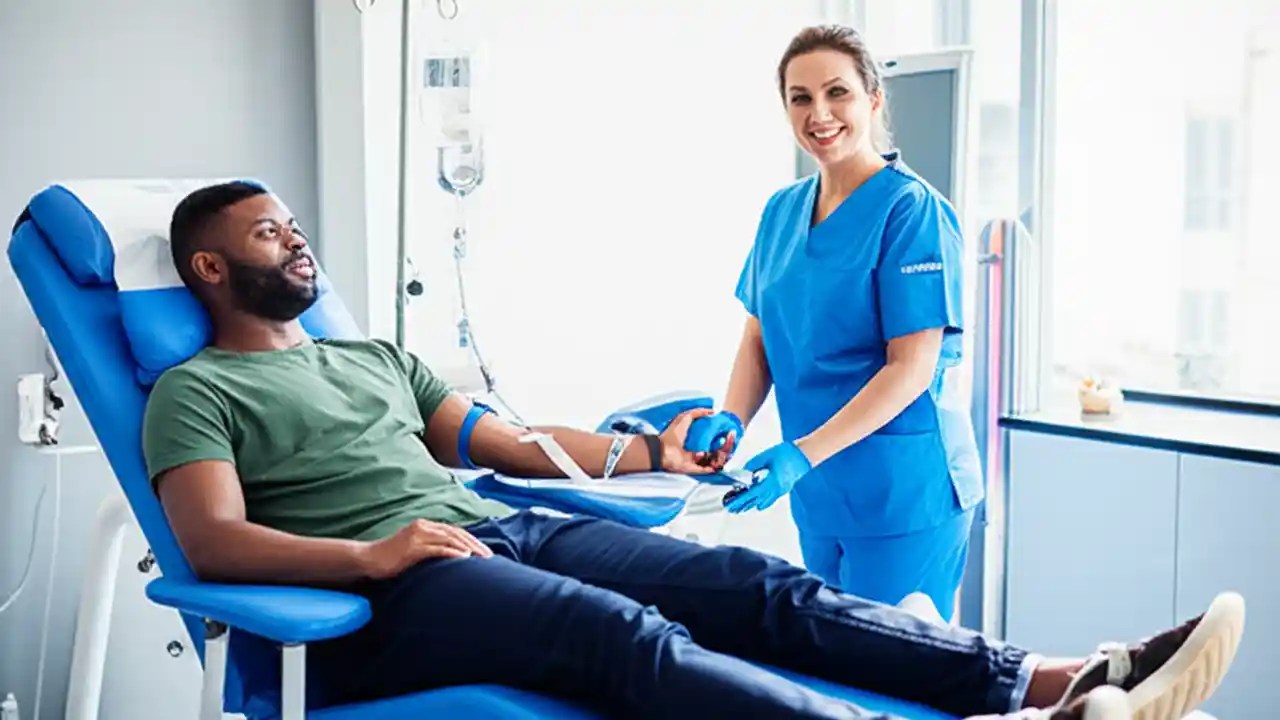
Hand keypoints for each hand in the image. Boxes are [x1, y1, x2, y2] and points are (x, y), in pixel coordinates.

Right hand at [360, 519, 492, 579]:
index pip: (454, 531)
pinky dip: (453, 552)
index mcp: (424, 526)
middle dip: (475, 544)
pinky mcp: (412, 548)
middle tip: (490, 556)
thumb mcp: (414, 549)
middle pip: (456, 533)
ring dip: (469, 548)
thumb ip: (430, 548)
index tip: (485, 551)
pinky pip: (437, 549)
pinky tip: (465, 558)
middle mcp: (423, 527)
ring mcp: (417, 536)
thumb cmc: (390, 558)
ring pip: (450, 539)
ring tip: (483, 559)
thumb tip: (451, 557)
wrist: (368, 560)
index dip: (472, 540)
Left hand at [659, 408, 732, 473]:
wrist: (662, 450)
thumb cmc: (671, 435)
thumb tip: (711, 411)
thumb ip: (697, 413)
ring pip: (719, 460)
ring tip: (727, 441)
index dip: (724, 438)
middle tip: (731, 436)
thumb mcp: (684, 418)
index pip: (716, 443)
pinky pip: (713, 469)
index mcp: (697, 444)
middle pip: (720, 452)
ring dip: (725, 451)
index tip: (730, 432)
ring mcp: (699, 464)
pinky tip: (721, 451)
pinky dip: (718, 461)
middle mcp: (700, 455)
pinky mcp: (698, 471)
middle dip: (728, 444)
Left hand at [724, 441, 812, 512]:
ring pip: (763, 503)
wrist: (804, 454)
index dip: (740, 500)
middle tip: (731, 509)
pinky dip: (760, 501)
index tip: (731, 505)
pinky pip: (769, 500)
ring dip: (751, 504)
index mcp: (772, 481)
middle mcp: (776, 490)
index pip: (752, 494)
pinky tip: (754, 501)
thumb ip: (752, 466)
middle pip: (756, 502)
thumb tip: (742, 474)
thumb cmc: (787, 453)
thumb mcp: (766, 456)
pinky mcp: (783, 489)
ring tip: (740, 507)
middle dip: (743, 506)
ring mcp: (781, 491)